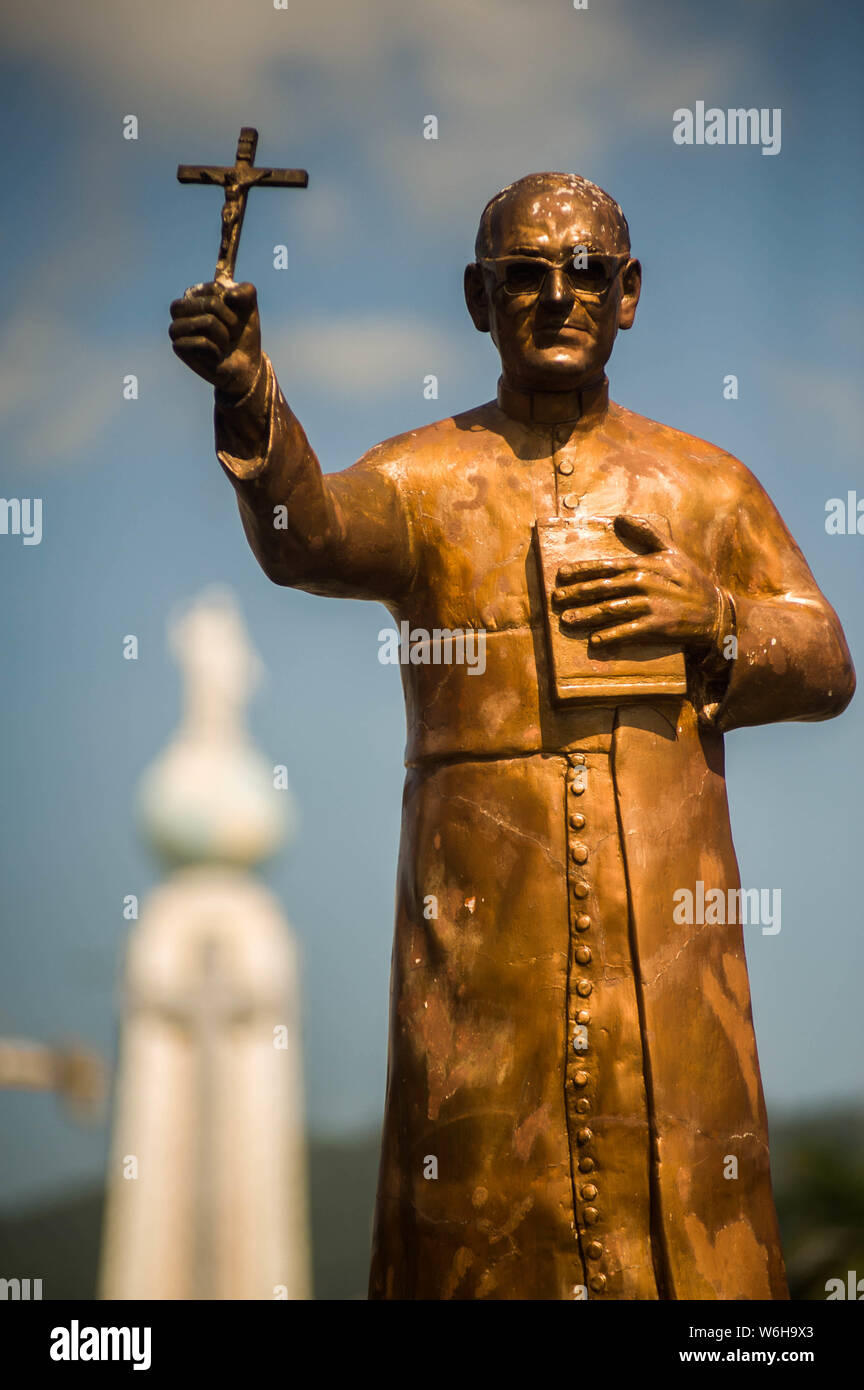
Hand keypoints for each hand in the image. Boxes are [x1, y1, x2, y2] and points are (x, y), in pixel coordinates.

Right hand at [169, 279, 261, 397]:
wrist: (245, 364)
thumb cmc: (242, 333)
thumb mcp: (250, 307)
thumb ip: (246, 290)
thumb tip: (229, 295)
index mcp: (194, 293)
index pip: (216, 289)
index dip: (233, 303)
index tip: (234, 314)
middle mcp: (180, 308)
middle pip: (210, 303)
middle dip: (229, 319)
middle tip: (231, 331)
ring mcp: (177, 327)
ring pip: (207, 322)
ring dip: (223, 335)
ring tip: (223, 344)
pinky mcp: (178, 346)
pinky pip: (202, 342)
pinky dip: (216, 350)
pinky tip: (215, 356)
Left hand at [552, 514, 720, 652]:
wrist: (715, 610)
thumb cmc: (690, 580)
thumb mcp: (671, 551)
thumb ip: (647, 533)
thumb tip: (621, 518)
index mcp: (644, 565)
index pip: (607, 566)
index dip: (583, 571)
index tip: (561, 576)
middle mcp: (644, 583)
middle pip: (604, 588)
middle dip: (577, 593)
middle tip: (556, 600)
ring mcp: (651, 605)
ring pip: (612, 609)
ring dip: (587, 616)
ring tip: (567, 621)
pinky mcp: (657, 626)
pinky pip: (629, 631)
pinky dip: (611, 636)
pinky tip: (594, 641)